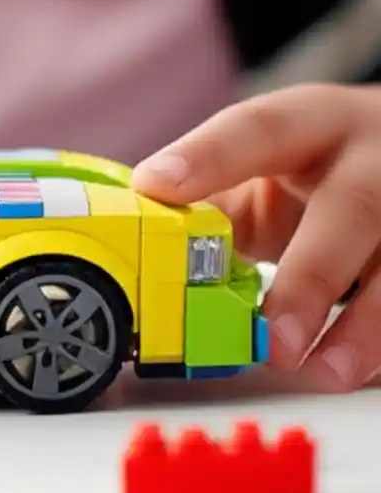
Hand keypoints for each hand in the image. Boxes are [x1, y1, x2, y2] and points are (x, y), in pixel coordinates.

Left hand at [131, 83, 380, 391]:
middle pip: (351, 208)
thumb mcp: (264, 170)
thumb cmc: (315, 169)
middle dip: (311, 278)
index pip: (257, 131)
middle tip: (275, 338)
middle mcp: (370, 156)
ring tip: (324, 369)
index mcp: (310, 123)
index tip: (156, 185)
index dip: (206, 157)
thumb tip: (135, 253)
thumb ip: (208, 204)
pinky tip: (358, 369)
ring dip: (366, 323)